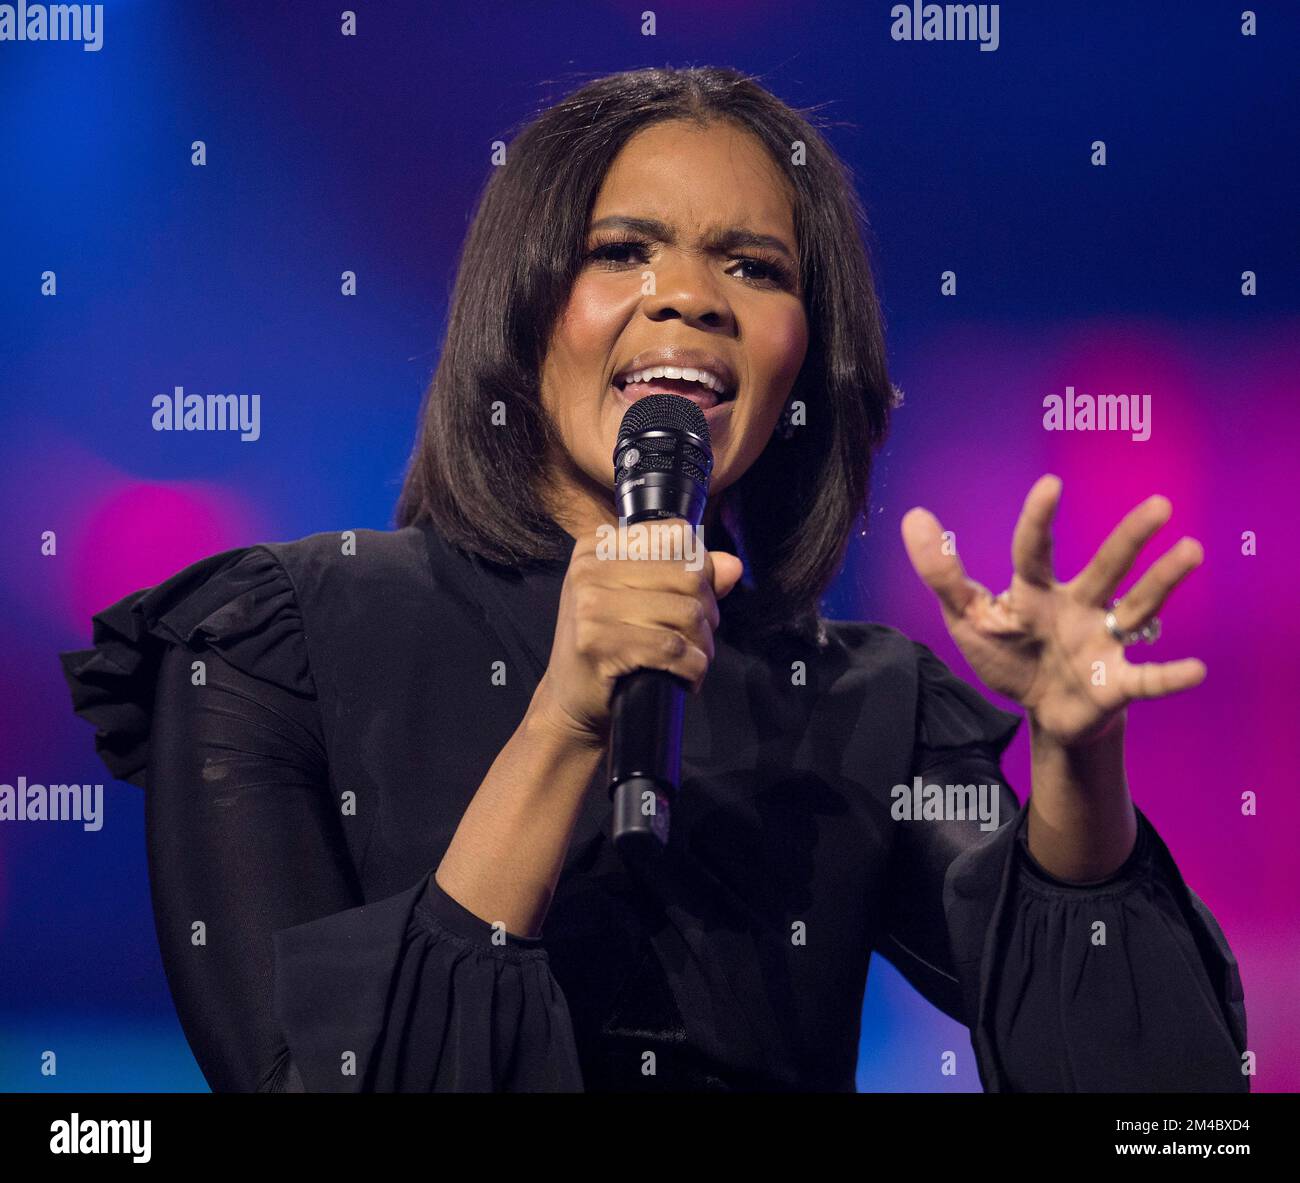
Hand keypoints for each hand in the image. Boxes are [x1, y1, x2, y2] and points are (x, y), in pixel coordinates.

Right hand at [532, 517, 743, 749]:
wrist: (571, 702)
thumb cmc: (610, 646)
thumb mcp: (642, 600)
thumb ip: (688, 577)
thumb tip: (733, 565)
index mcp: (598, 546)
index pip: (676, 535)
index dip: (702, 567)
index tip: (695, 599)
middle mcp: (590, 568)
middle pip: (688, 575)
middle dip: (708, 613)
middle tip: (698, 639)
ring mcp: (590, 605)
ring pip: (686, 613)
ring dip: (702, 645)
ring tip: (692, 660)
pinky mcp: (598, 643)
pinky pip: (672, 648)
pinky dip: (692, 668)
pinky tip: (685, 678)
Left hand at [901, 474, 1205, 748]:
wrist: (1043, 710)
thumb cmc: (1009, 653)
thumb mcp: (967, 616)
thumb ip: (942, 572)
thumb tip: (914, 515)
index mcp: (1035, 591)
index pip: (1034, 551)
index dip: (1038, 521)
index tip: (1050, 485)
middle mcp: (1077, 607)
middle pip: (1104, 569)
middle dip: (1130, 539)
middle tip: (1160, 505)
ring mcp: (1102, 642)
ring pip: (1138, 607)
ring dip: (1163, 582)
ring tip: (1191, 550)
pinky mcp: (1116, 683)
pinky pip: (1147, 679)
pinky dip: (1170, 676)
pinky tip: (1197, 669)